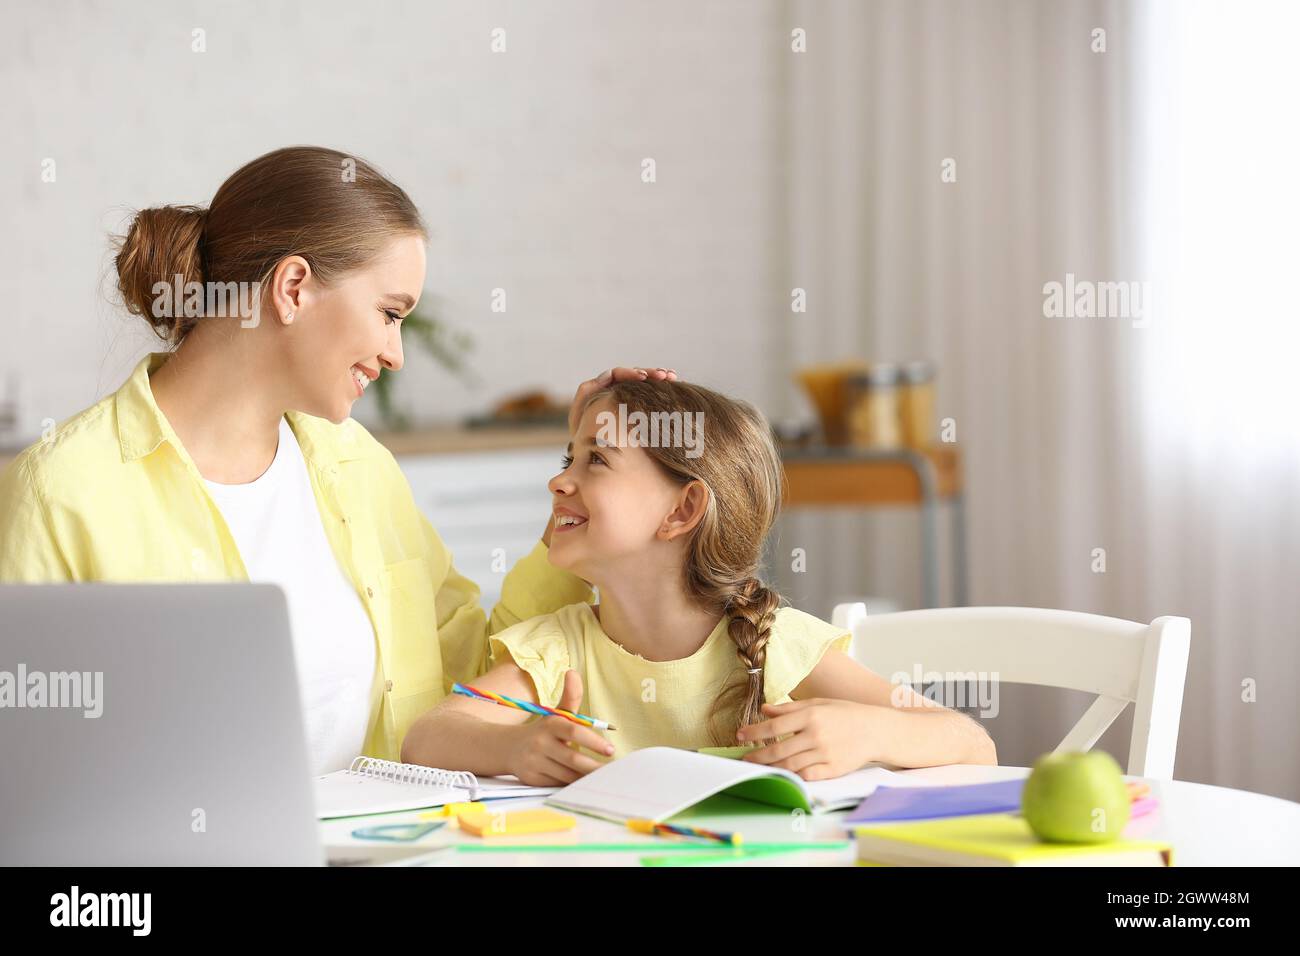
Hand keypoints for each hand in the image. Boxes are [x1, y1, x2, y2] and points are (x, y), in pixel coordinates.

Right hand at [504, 670, 613, 785]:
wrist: (508, 747)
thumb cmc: (543, 730)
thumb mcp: (557, 714)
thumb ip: (571, 697)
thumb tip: (573, 672)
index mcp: (551, 724)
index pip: (574, 732)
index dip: (593, 742)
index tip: (610, 750)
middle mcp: (541, 743)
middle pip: (573, 758)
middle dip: (593, 766)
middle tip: (611, 771)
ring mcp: (534, 762)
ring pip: (567, 775)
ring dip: (584, 778)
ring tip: (601, 778)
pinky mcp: (532, 778)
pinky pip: (557, 784)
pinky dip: (571, 784)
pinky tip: (583, 783)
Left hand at [568, 366, 677, 432]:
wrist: (593, 460)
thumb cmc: (585, 441)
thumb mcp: (580, 417)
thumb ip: (586, 393)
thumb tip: (607, 374)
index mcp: (601, 391)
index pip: (616, 375)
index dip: (630, 373)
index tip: (643, 377)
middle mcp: (615, 392)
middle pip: (633, 376)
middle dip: (649, 373)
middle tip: (664, 375)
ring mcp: (628, 401)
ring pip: (644, 384)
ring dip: (658, 378)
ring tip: (672, 376)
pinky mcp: (639, 410)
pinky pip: (650, 396)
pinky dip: (661, 389)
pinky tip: (674, 384)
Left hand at [735, 698, 889, 780]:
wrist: (876, 730)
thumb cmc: (845, 714)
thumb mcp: (818, 704)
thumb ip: (790, 709)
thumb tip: (764, 710)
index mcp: (811, 715)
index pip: (774, 726)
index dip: (754, 732)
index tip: (739, 735)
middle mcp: (816, 735)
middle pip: (778, 749)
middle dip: (757, 755)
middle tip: (744, 758)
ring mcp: (824, 754)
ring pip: (790, 765)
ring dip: (770, 767)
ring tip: (758, 767)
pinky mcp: (833, 769)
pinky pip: (806, 776)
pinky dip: (792, 776)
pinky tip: (782, 773)